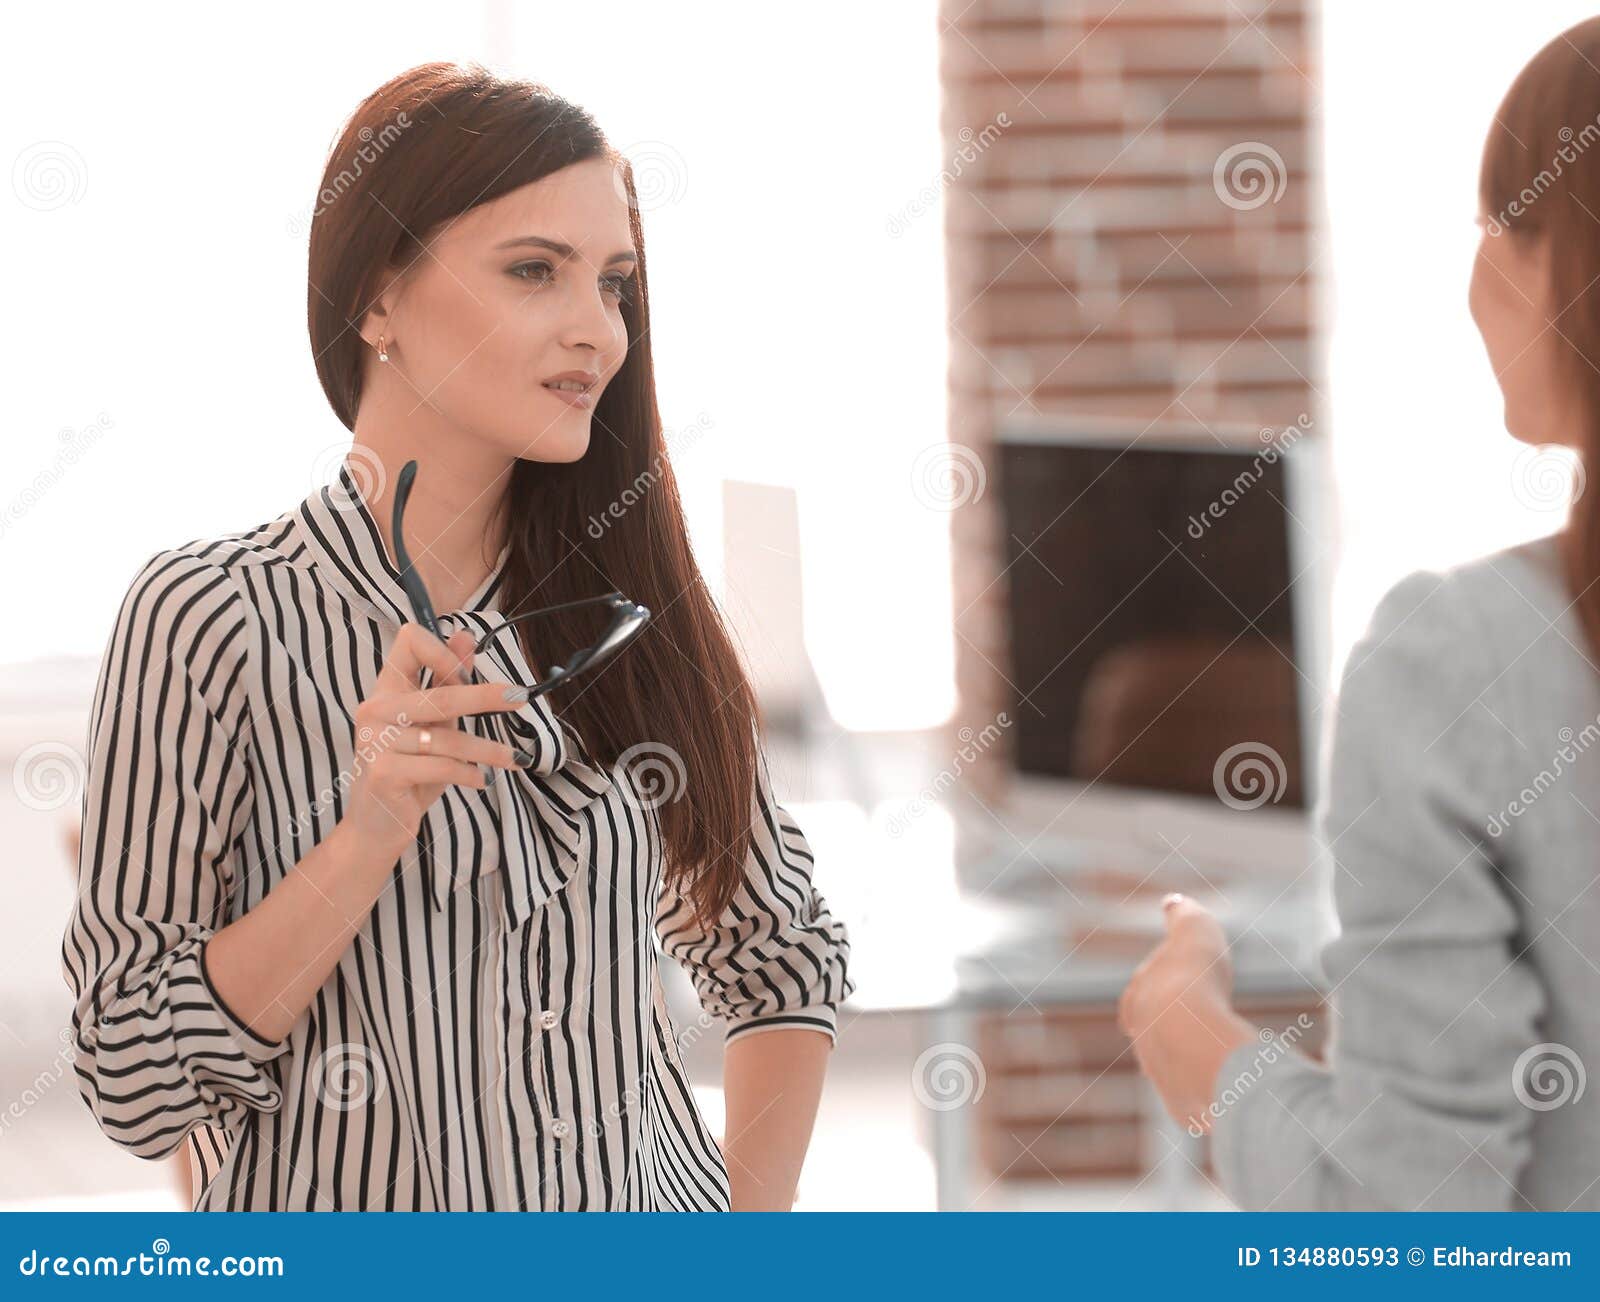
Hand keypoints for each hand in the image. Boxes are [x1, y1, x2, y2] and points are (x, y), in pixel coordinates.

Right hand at [340, 622, 533, 859]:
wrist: (375, 828)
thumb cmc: (409, 773)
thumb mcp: (432, 725)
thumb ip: (446, 682)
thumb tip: (467, 636)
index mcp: (386, 691)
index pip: (408, 642)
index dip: (444, 651)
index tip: (468, 673)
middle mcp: (375, 710)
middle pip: (441, 693)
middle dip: (486, 696)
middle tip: (521, 697)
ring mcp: (375, 742)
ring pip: (448, 738)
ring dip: (488, 749)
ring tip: (513, 759)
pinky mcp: (383, 772)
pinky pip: (441, 766)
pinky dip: (468, 773)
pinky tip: (481, 780)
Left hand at [1118, 893, 1256, 1133]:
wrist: (1196, 1037)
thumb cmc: (1193, 979)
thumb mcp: (1193, 932)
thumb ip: (1184, 916)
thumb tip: (1173, 901)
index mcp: (1136, 1002)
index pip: (1139, 996)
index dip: (1157, 990)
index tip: (1171, 989)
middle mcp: (1142, 1042)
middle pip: (1154, 1037)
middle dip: (1171, 1032)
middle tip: (1195, 1027)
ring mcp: (1162, 1077)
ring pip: (1176, 1071)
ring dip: (1194, 1065)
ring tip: (1219, 1059)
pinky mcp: (1187, 1108)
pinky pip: (1201, 1101)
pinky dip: (1214, 1093)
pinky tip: (1233, 1090)